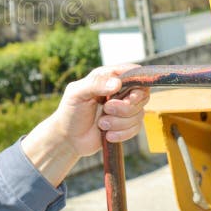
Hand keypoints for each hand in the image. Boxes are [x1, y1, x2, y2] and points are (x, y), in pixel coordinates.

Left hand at [22, 64, 150, 185]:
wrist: (68, 138)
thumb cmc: (70, 111)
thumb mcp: (77, 94)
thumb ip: (95, 84)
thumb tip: (117, 84)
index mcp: (108, 77)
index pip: (133, 72)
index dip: (136, 82)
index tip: (126, 95)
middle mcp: (119, 91)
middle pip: (141, 95)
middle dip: (125, 107)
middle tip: (107, 109)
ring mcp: (124, 109)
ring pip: (139, 114)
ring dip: (119, 123)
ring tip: (101, 124)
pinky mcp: (126, 125)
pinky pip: (136, 128)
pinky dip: (121, 134)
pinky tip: (107, 135)